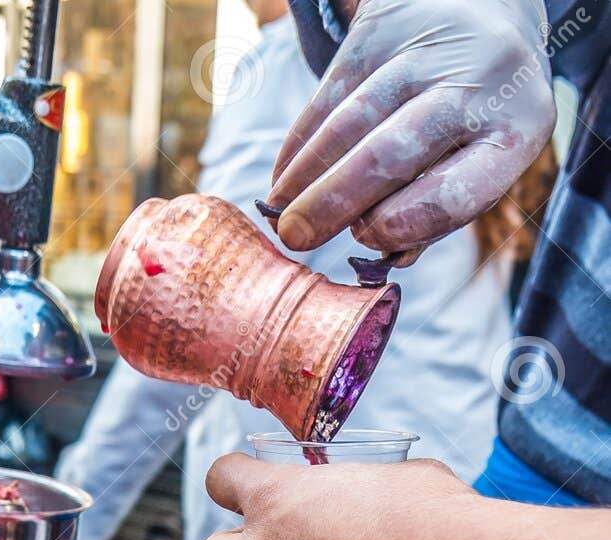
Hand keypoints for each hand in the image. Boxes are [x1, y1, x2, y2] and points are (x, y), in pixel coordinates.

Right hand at [270, 0, 555, 255]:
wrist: (486, 8)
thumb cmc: (478, 117)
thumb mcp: (483, 161)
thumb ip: (437, 216)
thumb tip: (378, 255)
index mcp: (518, 128)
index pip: (456, 193)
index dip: (404, 223)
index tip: (364, 238)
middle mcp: (478, 81)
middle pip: (391, 154)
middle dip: (334, 203)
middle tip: (297, 238)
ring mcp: (426, 52)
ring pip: (350, 123)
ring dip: (307, 177)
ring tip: (281, 217)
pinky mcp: (381, 33)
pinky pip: (328, 96)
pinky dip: (300, 144)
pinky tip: (285, 179)